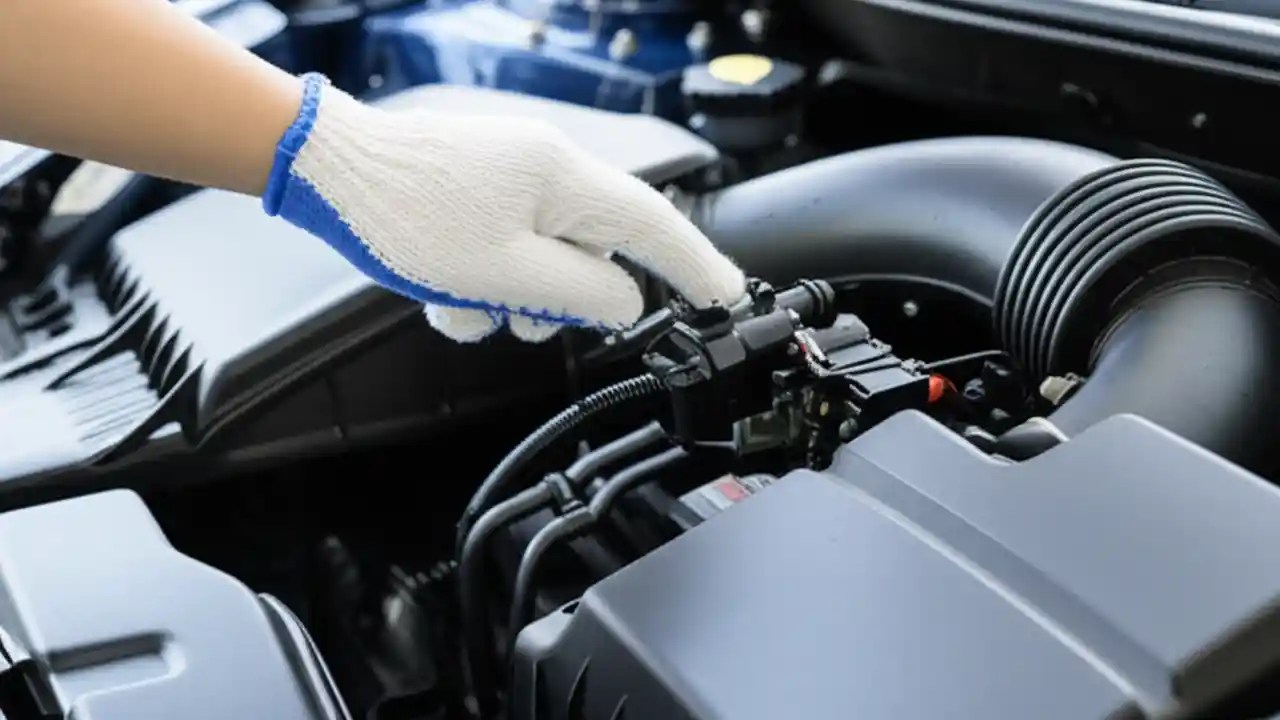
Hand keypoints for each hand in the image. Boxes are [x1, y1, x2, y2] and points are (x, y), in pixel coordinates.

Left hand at [263, 74, 746, 341]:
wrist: (322, 172)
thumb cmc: (402, 214)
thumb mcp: (505, 274)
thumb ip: (582, 294)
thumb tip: (625, 303)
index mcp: (564, 178)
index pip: (657, 227)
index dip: (697, 269)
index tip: (726, 300)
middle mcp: (544, 171)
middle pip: (592, 254)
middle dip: (557, 299)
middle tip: (521, 314)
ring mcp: (507, 180)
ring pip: (541, 264)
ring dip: (508, 299)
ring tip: (460, 299)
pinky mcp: (474, 195)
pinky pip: (502, 255)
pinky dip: (478, 285)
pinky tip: (440, 291)